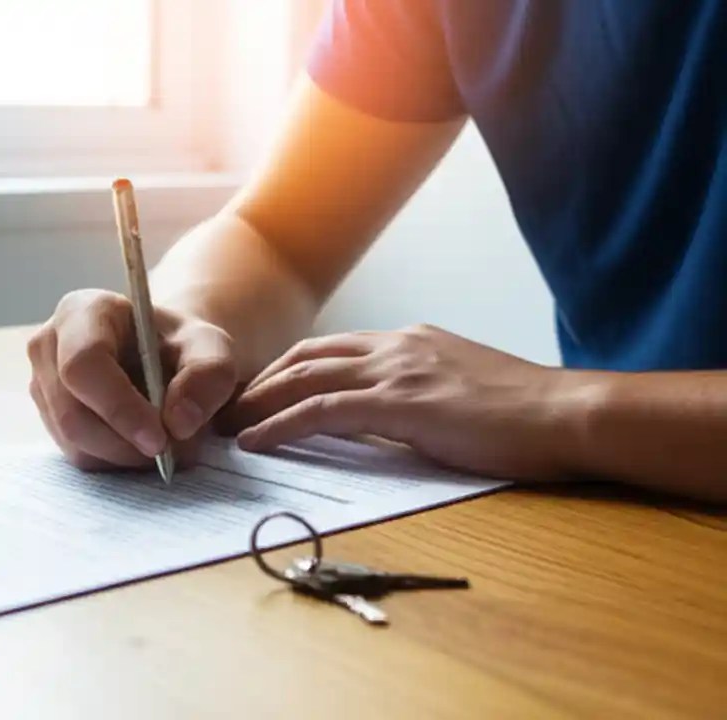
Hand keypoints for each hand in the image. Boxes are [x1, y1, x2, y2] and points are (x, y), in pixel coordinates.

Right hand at [27, 289, 238, 469]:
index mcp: (83, 312)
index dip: (118, 407)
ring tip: (167, 443)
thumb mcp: (212, 348)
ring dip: (126, 456)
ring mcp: (43, 385)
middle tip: (173, 451)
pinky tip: (143, 443)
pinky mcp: (49, 419)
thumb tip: (178, 423)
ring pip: (75, 442)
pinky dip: (118, 462)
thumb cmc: (181, 346)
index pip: (84, 364)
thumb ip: (207, 376)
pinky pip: (80, 456)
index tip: (160, 439)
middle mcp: (50, 346)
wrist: (163, 357)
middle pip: (73, 413)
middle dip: (125, 444)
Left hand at [226, 324, 581, 479]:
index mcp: (411, 341)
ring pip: (304, 379)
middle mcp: (396, 346)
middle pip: (306, 357)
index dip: (288, 370)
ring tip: (225, 426)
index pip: (331, 350)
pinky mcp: (400, 403)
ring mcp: (397, 370)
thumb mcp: (462, 392)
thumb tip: (393, 417)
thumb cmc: (526, 415)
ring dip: (257, 402)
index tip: (260, 392)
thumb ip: (421, 394)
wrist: (567, 414)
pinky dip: (280, 424)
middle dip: (260, 381)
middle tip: (227, 407)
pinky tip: (255, 440)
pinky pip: (321, 411)